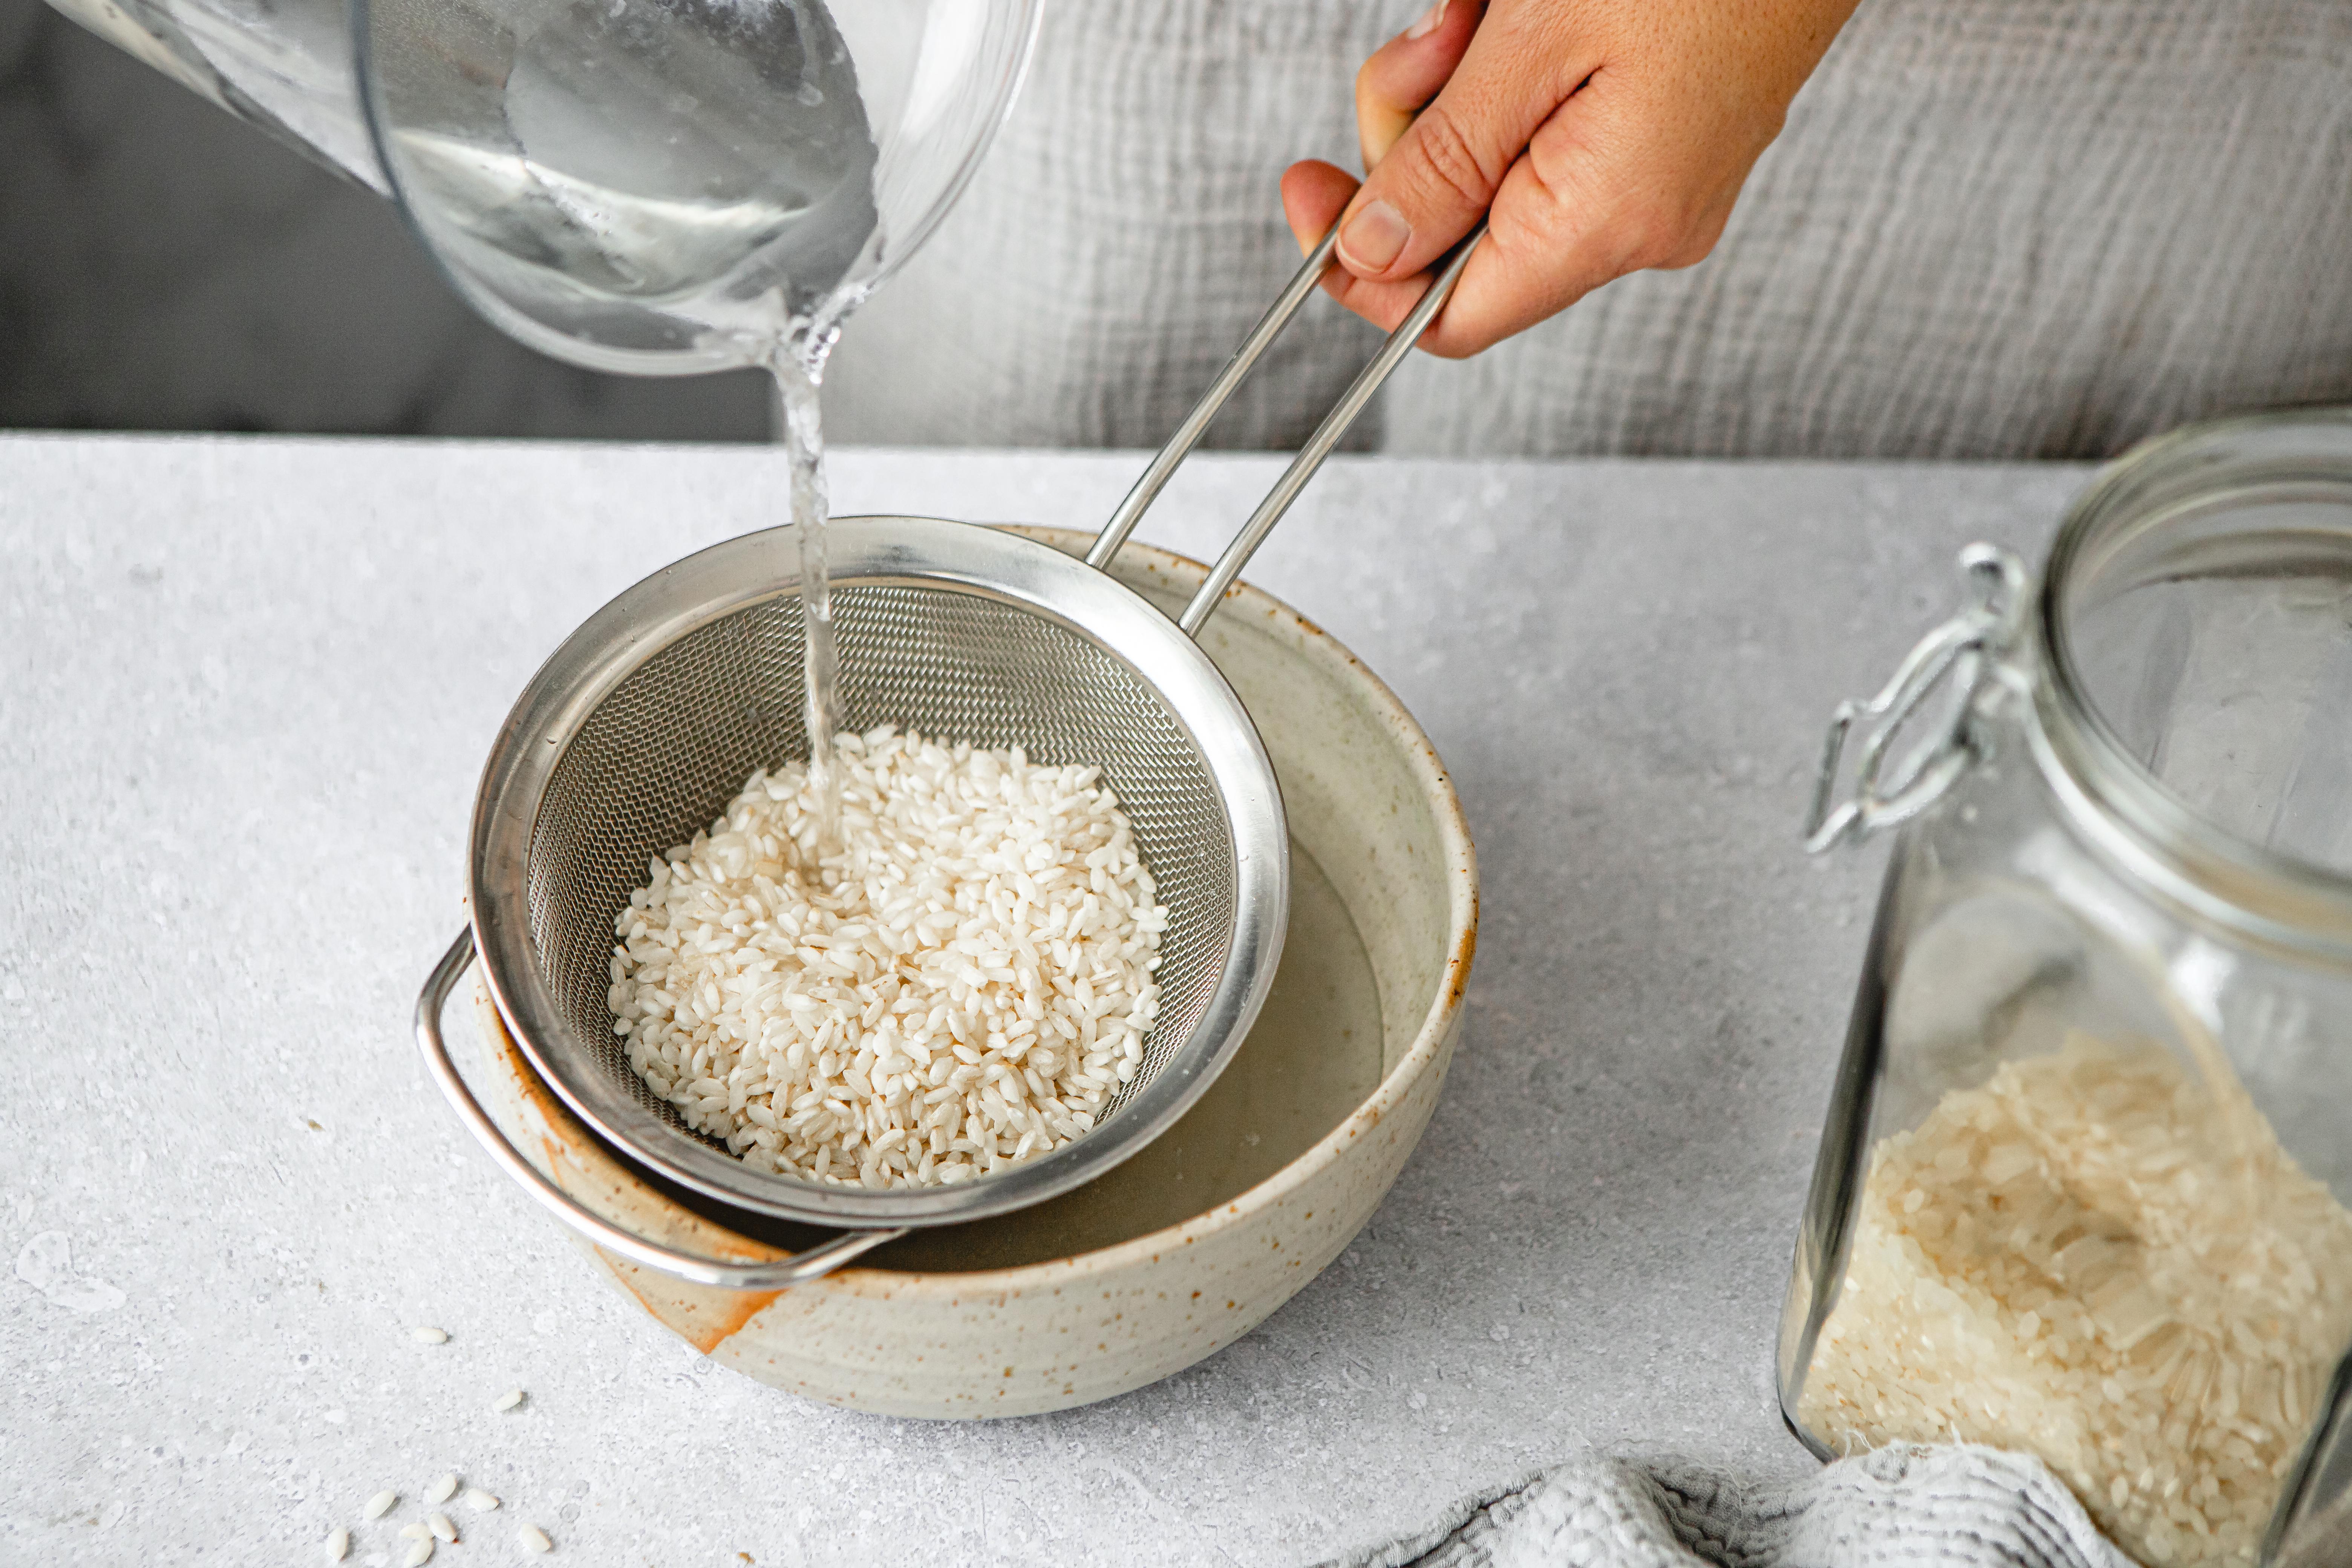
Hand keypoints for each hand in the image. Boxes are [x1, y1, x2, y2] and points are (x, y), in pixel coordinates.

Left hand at [1281, 0, 1857, 356]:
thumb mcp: (1535, 41)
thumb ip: (1443, 158)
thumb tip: (1369, 248)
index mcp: (1611, 221)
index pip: (1446, 319)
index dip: (1360, 270)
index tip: (1307, 195)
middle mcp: (1641, 225)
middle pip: (1460, 234)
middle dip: (1414, 135)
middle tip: (1430, 42)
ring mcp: (1656, 185)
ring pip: (1495, 169)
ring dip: (1460, 87)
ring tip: (1483, 6)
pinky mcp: (1661, 139)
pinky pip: (1544, 132)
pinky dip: (1510, 75)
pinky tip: (1519, 12)